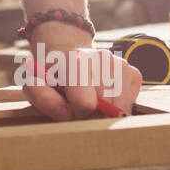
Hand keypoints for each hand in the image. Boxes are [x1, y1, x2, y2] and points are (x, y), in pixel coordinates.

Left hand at [20, 22, 141, 120]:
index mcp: (76, 59)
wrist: (67, 54)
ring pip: (120, 108)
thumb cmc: (53, 76)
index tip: (70, 110)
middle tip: (80, 108)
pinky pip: (129, 102)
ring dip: (106, 112)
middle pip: (105, 107)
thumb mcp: (37, 85)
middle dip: (93, 115)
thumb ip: (42, 97)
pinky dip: (117, 106)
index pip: (86, 104)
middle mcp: (102, 57)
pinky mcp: (133, 72)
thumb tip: (65, 112)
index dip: (76, 115)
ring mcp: (120, 64)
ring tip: (92, 102)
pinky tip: (104, 96)